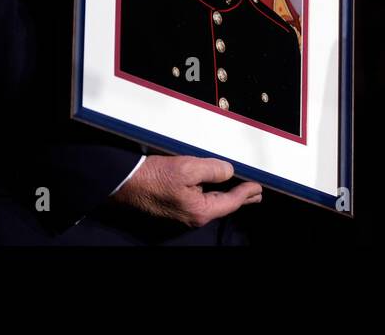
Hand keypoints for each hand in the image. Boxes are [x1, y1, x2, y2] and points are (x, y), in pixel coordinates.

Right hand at [111, 155, 261, 227]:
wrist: (126, 182)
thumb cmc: (153, 177)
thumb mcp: (188, 168)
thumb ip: (213, 170)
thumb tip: (228, 172)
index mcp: (200, 210)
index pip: (231, 202)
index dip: (246, 193)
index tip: (258, 186)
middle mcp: (193, 216)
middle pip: (224, 206)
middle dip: (241, 199)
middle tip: (255, 194)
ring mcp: (184, 213)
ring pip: (213, 204)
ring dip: (228, 197)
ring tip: (241, 192)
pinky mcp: (176, 206)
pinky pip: (202, 201)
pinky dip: (214, 195)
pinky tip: (217, 190)